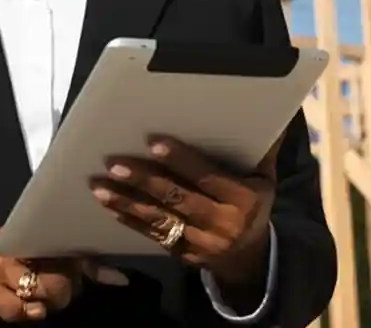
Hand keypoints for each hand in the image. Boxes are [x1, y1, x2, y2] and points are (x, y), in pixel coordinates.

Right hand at [0, 229, 126, 321]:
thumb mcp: (28, 250)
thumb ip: (70, 260)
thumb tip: (117, 277)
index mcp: (30, 231)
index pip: (70, 245)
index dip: (94, 265)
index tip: (118, 279)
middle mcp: (17, 244)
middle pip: (62, 273)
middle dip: (67, 290)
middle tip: (59, 289)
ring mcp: (1, 265)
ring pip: (44, 290)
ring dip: (49, 303)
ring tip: (41, 300)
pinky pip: (17, 309)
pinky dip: (26, 314)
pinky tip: (27, 309)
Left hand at [89, 133, 280, 290]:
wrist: (249, 259)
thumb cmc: (253, 206)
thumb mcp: (264, 180)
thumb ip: (261, 150)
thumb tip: (271, 111)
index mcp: (243, 200)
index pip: (208, 177)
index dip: (181, 160)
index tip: (154, 143)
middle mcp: (221, 223)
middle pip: (178, 198)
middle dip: (144, 180)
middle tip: (114, 163)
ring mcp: (200, 242)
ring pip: (160, 219)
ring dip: (127, 202)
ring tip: (100, 186)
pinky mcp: (182, 255)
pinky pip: (153, 235)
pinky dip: (130, 220)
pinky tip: (109, 206)